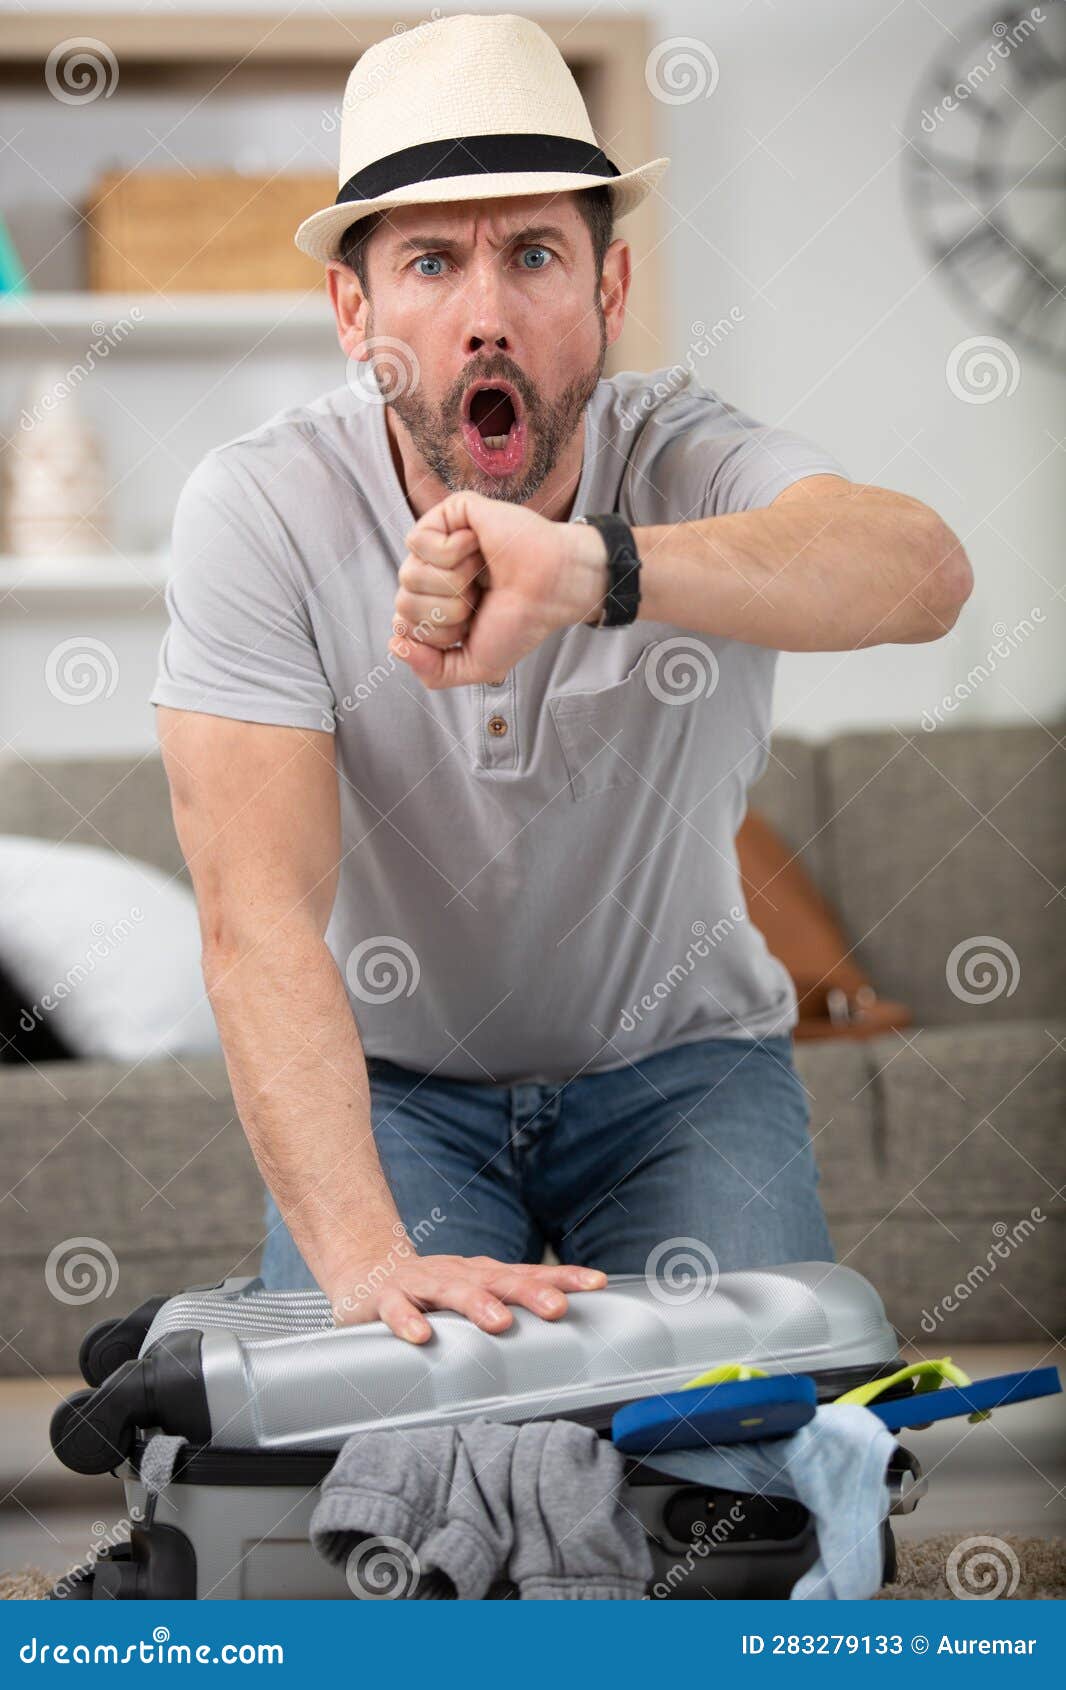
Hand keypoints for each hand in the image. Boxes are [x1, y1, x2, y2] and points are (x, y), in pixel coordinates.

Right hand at [326, 1249, 607, 1341]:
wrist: (367, 1268)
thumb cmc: (431, 1287)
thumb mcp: (473, 1292)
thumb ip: (509, 1305)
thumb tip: (565, 1322)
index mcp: (483, 1275)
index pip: (528, 1273)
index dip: (562, 1277)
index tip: (596, 1283)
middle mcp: (458, 1274)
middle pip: (498, 1280)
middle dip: (530, 1292)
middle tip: (558, 1308)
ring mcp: (422, 1283)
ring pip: (452, 1291)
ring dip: (476, 1304)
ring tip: (498, 1323)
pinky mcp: (386, 1297)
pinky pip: (397, 1309)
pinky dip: (408, 1320)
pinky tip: (421, 1336)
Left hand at [389, 489, 606, 687]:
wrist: (550, 592)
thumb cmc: (520, 622)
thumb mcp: (474, 665)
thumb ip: (431, 672)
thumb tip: (395, 645)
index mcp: (435, 605)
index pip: (402, 625)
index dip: (438, 635)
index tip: (474, 626)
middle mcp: (432, 574)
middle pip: (403, 602)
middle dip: (447, 612)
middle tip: (481, 599)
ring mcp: (438, 543)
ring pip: (408, 575)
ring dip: (454, 584)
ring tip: (483, 573)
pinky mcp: (449, 514)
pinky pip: (418, 541)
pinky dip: (452, 553)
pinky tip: (478, 548)